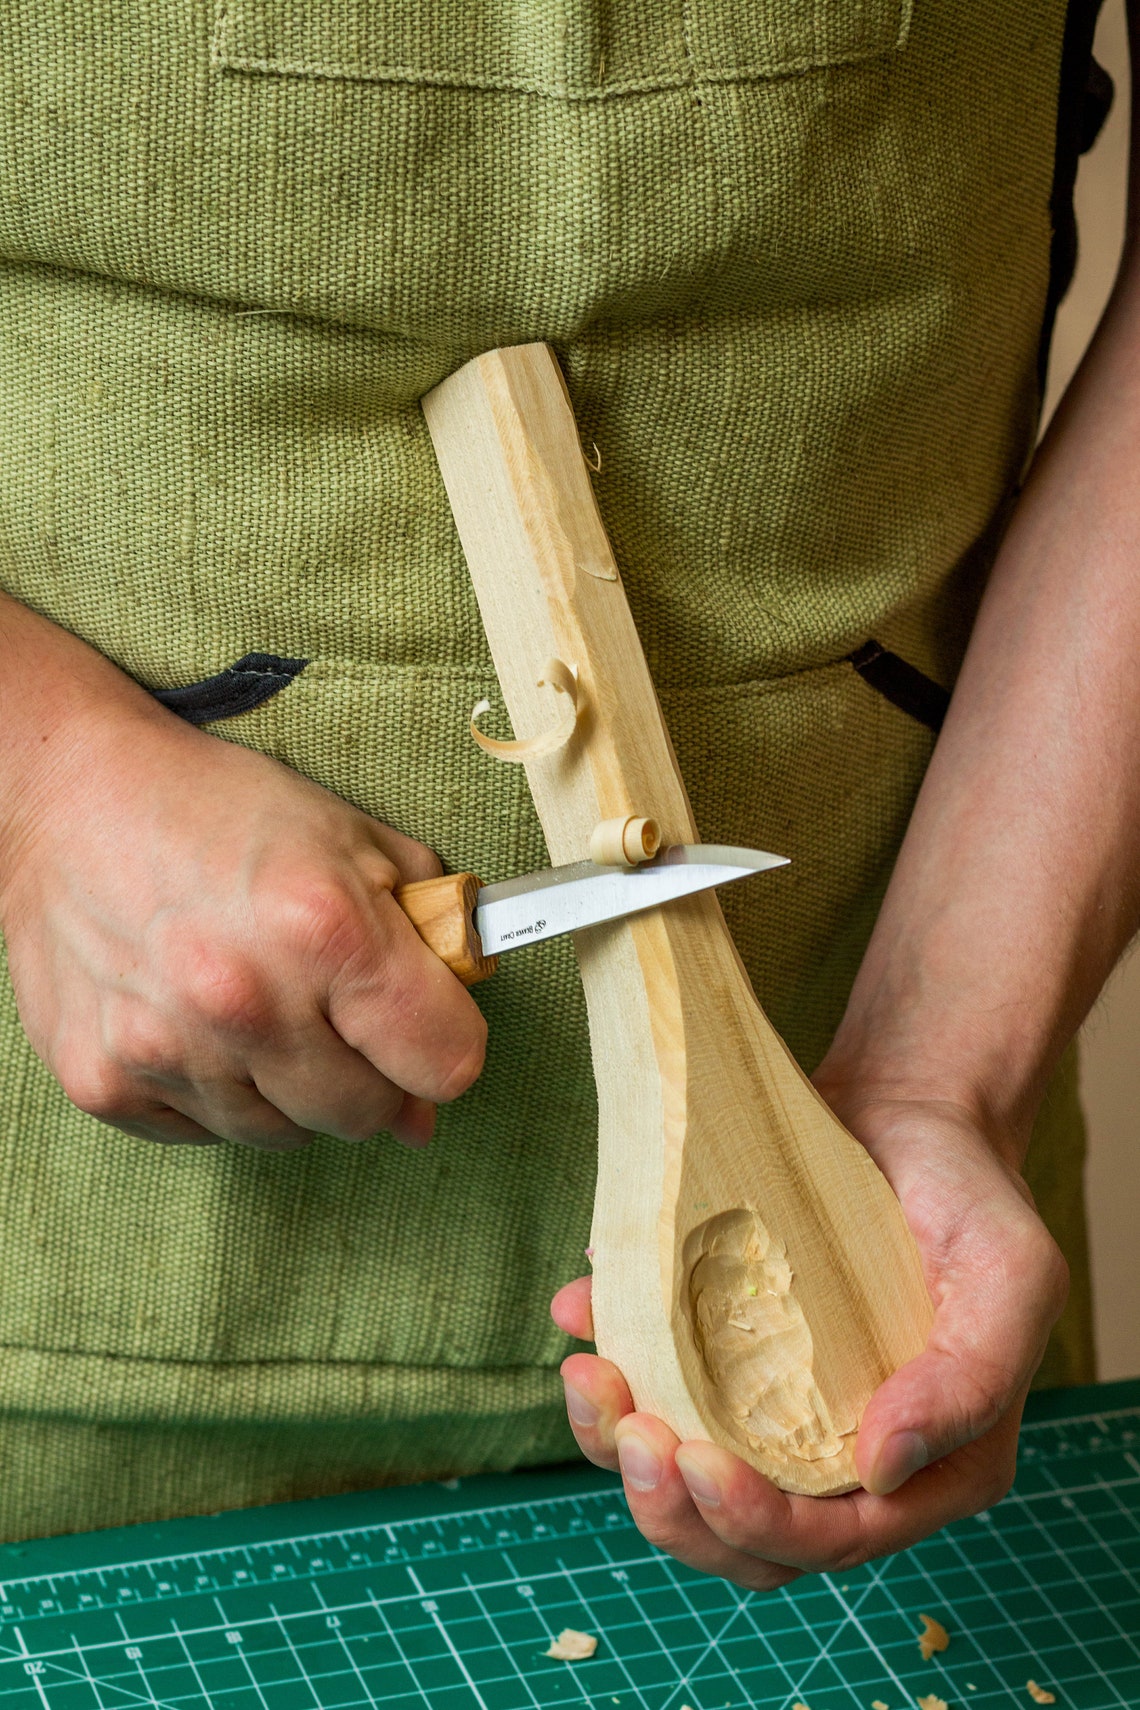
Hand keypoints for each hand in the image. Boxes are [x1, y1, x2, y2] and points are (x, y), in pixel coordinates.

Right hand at [0, 660, 485, 1150]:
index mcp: (323, 928)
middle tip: (341, 1015)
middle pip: (369, 1114)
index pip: (447, 1063)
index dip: (449, 1045)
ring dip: (295, 1088)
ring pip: (288, 1134)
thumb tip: (455, 1048)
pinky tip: (205, 1026)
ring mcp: (167, 1051)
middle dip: (374, 1074)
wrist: (70, 802)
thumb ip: (429, 934)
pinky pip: (207, 1135)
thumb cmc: (220, 813)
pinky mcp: (107, 1084)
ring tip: (264, 1007)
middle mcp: (244, 1000)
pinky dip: (222, 1095)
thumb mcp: (354, 840)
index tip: (428, 1028)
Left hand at [551, 1087, 1066, 1588]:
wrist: (912, 1113)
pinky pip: (655, 1381)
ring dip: (619, 1447)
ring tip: (588, 1378)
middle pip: (743, 1536)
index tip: (696, 1463)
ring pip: (684, 1474)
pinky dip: (608, 1358)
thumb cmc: (971, 1195)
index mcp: (923, 1467)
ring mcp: (776, 1407)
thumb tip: (883, 1464)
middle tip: (630, 1430)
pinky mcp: (725, 1349)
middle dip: (671, 1507)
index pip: (830, 1540)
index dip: (755, 1523)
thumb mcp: (1012, 1276)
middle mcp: (842, 1455)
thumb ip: (969, 1379)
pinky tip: (580, 1310)